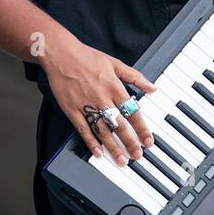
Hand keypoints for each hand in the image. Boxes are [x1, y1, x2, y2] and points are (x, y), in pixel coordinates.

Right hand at [41, 37, 156, 165]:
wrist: (61, 54)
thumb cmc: (87, 57)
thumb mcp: (115, 63)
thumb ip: (135, 77)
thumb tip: (152, 87)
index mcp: (114, 86)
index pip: (132, 112)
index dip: (142, 128)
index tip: (148, 141)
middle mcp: (101, 98)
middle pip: (119, 125)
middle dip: (130, 142)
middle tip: (137, 156)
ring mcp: (86, 105)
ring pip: (102, 130)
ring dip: (113, 147)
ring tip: (121, 160)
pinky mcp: (72, 109)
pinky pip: (83, 129)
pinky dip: (91, 142)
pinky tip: (98, 152)